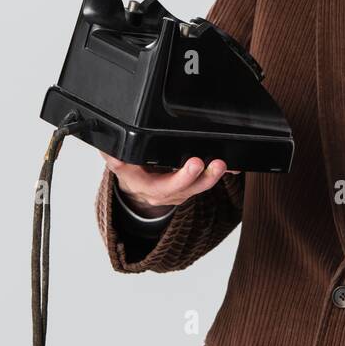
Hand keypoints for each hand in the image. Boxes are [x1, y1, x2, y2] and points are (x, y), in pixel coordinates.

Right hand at [99, 151, 239, 217]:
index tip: (194, 163)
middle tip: (211, 162)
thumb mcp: (118, 166)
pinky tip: (233, 166)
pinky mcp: (192, 185)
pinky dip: (220, 173)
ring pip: (199, 186)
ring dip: (213, 175)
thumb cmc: (131, 171)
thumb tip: (111, 153)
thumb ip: (115, 158)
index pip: (163, 186)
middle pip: (186, 188)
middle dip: (201, 176)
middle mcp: (167, 193)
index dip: (180, 177)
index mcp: (148, 187)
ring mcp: (181, 191)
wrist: (137, 188)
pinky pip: (206, 180)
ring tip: (223, 163)